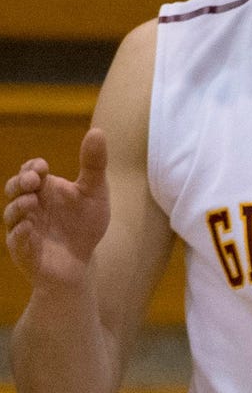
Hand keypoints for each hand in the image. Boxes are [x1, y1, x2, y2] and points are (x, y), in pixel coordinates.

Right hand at [5, 127, 110, 290]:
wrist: (80, 262)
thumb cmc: (83, 225)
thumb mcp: (94, 193)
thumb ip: (94, 165)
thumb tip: (98, 130)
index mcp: (41, 189)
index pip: (29, 172)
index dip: (32, 167)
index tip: (43, 167)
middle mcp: (27, 206)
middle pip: (14, 188)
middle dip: (20, 182)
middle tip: (34, 179)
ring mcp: (21, 227)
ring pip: (11, 214)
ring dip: (20, 206)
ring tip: (32, 201)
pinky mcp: (22, 250)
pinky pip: (16, 240)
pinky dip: (21, 234)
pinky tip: (29, 228)